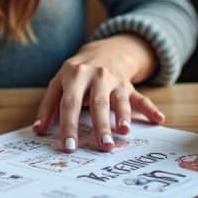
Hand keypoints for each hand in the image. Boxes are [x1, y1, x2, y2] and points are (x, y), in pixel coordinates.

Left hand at [33, 34, 165, 152]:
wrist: (105, 50)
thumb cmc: (77, 72)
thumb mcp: (59, 82)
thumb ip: (48, 105)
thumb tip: (38, 130)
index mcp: (74, 75)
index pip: (70, 103)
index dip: (69, 125)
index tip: (69, 146)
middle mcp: (96, 76)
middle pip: (97, 104)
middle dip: (100, 126)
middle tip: (102, 148)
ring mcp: (115, 81)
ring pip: (119, 101)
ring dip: (123, 117)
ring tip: (124, 133)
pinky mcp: (129, 86)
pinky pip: (141, 98)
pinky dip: (151, 109)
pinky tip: (159, 119)